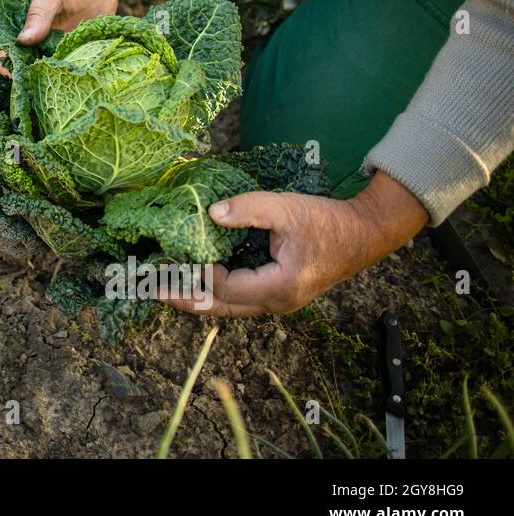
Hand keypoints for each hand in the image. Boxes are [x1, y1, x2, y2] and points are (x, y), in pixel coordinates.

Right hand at [0, 0, 150, 76]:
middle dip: (31, 82)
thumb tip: (22, 41)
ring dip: (53, 82)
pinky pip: (73, 69)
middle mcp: (37, 45)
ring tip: (59, 88)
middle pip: (28, 70)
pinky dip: (74, 77)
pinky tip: (79, 81)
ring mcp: (57, 52)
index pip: (8, 56)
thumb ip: (38, 15)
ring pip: (50, 74)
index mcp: (22, 30)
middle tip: (39, 90)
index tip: (17, 80)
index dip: (9, 70)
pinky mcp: (77, 54)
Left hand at [159, 172, 428, 316]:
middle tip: (152, 290)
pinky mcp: (277, 291)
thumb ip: (248, 209)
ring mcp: (277, 300)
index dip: (197, 273)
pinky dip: (214, 290)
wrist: (364, 233)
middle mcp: (275, 302)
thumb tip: (210, 213)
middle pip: (220, 307)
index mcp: (278, 287)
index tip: (174, 256)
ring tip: (165, 288)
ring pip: (229, 305)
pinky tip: (196, 280)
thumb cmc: (328, 221)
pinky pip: (239, 297)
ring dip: (197, 296)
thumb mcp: (287, 208)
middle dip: (185, 298)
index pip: (224, 286)